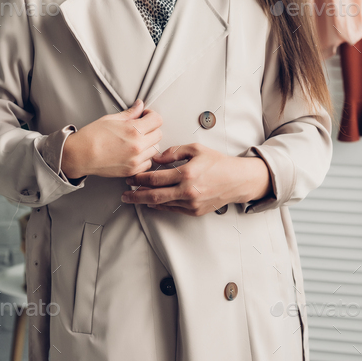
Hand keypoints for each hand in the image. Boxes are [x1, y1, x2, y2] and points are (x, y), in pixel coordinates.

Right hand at [61, 99, 162, 179]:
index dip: (151, 115)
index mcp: (133, 130)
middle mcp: (137, 146)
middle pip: (159, 134)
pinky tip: (134, 153)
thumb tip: (139, 106)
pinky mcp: (132, 170)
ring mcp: (136, 160)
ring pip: (155, 149)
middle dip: (151, 129)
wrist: (80, 155)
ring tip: (136, 141)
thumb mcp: (111, 119)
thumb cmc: (91, 137)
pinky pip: (148, 163)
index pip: (157, 120)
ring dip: (149, 144)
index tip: (145, 116)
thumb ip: (130, 113)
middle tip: (141, 127)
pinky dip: (144, 158)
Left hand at [122, 142, 271, 215]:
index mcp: (186, 173)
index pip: (155, 178)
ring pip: (161, 204)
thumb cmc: (217, 162)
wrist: (236, 180)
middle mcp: (187, 191)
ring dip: (145, 201)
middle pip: (153, 195)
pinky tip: (151, 203)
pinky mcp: (194, 211)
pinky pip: (172, 209)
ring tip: (134, 198)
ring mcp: (191, 203)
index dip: (140, 178)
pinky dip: (160, 206)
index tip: (131, 176)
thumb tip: (157, 157)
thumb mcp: (196, 149)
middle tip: (125, 193)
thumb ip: (174, 152)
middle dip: (136, 194)